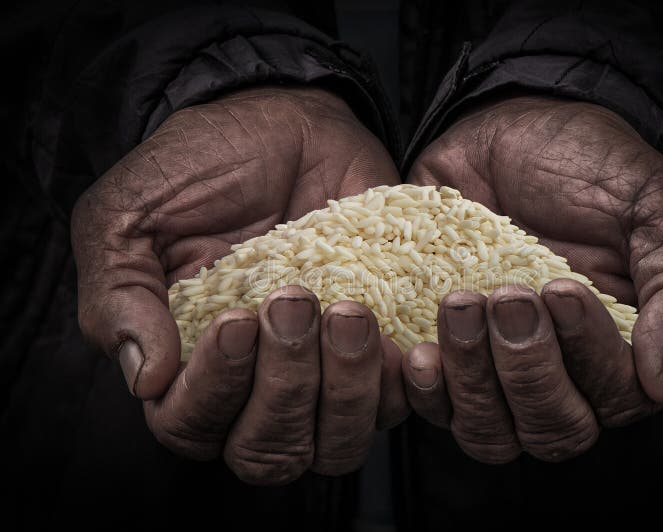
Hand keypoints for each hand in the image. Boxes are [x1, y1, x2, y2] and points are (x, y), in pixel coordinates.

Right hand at [72, 87, 408, 482]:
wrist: (285, 123)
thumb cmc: (201, 168)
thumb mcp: (131, 217)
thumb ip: (119, 296)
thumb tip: (145, 379)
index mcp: (188, 362)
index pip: (191, 426)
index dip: (212, 392)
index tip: (236, 320)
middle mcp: (256, 382)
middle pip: (268, 452)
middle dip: (283, 390)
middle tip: (292, 303)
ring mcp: (322, 371)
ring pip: (336, 443)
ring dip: (344, 388)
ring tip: (347, 310)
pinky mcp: (379, 348)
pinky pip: (400, 403)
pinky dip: (399, 379)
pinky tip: (394, 330)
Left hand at [403, 96, 662, 462]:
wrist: (512, 126)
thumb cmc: (592, 165)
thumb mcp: (659, 208)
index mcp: (622, 344)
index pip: (615, 397)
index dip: (589, 356)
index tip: (560, 288)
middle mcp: (562, 369)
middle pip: (552, 429)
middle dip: (528, 370)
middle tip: (507, 297)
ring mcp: (497, 366)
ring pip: (490, 432)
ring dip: (473, 379)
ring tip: (460, 304)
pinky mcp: (446, 351)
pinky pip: (432, 407)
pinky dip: (425, 389)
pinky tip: (419, 349)